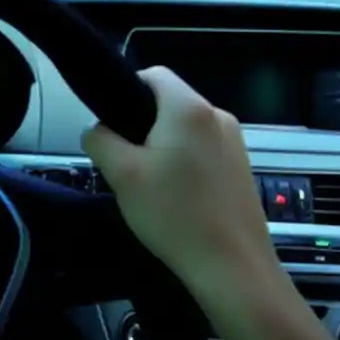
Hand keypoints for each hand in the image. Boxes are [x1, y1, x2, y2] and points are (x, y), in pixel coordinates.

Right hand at [82, 66, 273, 289]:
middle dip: (143, 125)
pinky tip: (176, 197)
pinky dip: (185, 163)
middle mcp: (218, 116)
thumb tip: (97, 129)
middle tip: (125, 162)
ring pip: (185, 129)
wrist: (231, 266)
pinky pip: (203, 150)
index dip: (126, 92)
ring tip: (150, 184)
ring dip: (164, 146)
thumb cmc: (174, 214)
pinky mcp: (242, 167)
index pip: (153, 74)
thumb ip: (100, 139)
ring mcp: (235, 142)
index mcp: (189, 108)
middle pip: (169, 103)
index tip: (112, 127)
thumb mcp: (122, 174)